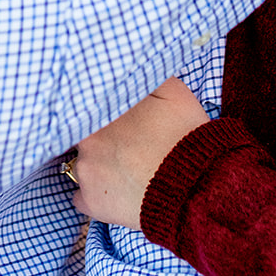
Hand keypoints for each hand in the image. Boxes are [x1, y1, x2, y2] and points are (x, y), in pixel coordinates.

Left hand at [73, 79, 210, 227]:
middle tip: (128, 145)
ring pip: (83, 165)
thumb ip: (146, 77)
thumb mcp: (173, 91)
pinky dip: (96, 195)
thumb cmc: (185, 136)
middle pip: (84, 135)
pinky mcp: (91, 202)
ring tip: (127, 170)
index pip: (87, 106)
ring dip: (99, 165)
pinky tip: (117, 192)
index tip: (118, 121)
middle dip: (102, 139)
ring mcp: (86, 172)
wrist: (193, 188)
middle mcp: (86, 139)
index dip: (102, 113)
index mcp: (101, 111)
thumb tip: (133, 73)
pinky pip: (82, 197)